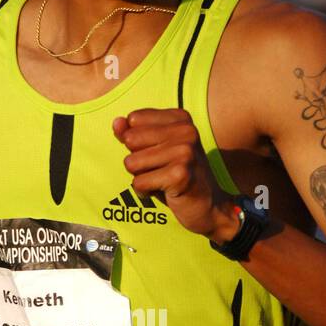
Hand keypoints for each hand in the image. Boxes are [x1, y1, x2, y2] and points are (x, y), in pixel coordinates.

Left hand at [112, 109, 239, 241]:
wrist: (209, 206)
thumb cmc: (177, 177)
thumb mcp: (154, 151)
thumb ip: (133, 133)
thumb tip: (116, 122)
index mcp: (181, 119)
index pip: (134, 120)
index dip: (137, 142)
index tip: (158, 153)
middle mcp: (186, 131)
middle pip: (131, 140)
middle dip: (137, 161)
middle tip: (160, 170)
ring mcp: (185, 152)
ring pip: (132, 163)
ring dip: (141, 178)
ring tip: (162, 181)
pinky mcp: (180, 174)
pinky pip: (139, 183)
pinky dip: (145, 192)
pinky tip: (165, 193)